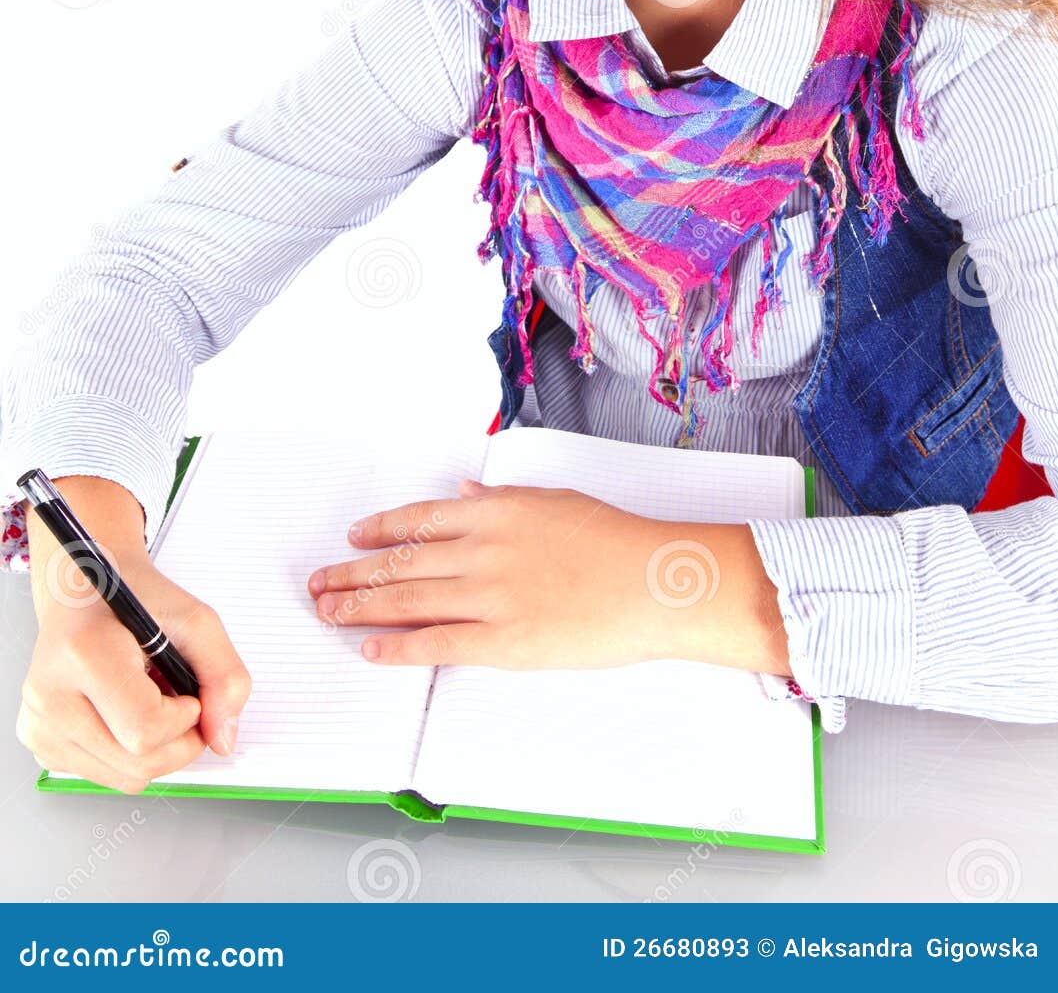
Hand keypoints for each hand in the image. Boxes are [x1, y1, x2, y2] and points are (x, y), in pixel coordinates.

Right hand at [17, 540, 252, 794]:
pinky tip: (126, 711)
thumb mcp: (196, 619)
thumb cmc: (135, 599)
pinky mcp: (40, 743)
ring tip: (151, 699)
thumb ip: (223, 676)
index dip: (185, 717)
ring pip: (125, 777)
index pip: (145, 730)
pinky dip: (132, 752)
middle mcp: (49, 695)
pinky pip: (108, 774)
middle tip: (180, 699)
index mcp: (83, 653)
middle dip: (179, 740)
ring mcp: (39, 725)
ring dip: (157, 747)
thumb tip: (223, 741)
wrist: (83, 592)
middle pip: (137, 764)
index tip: (188, 689)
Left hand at [306, 479, 751, 670]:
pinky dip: (398, 647)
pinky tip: (372, 649)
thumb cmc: (614, 540)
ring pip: (407, 600)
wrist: (653, 581)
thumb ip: (503, 500)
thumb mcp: (554, 502)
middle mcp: (483, 549)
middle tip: (319, 582)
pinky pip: (437, 643)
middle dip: (352, 573)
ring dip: (360, 607)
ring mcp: (490, 596)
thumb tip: (466, 493)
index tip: (353, 539)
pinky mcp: (504, 640)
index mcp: (496, 511)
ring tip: (329, 612)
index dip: (379, 531)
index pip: (419, 519)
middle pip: (401, 561)